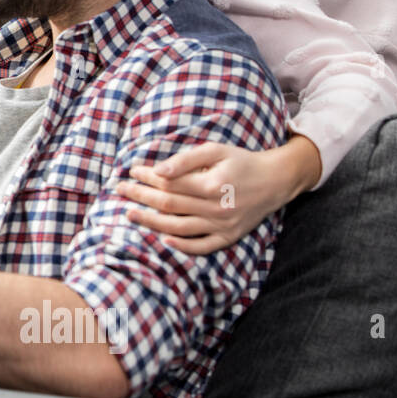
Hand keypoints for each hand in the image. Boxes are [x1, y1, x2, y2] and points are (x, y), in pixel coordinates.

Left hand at [117, 140, 310, 254]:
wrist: (276, 180)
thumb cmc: (241, 161)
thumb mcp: (216, 150)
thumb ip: (186, 159)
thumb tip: (159, 169)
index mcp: (212, 184)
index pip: (170, 183)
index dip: (148, 177)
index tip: (131, 171)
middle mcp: (217, 208)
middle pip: (169, 205)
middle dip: (141, 196)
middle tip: (120, 190)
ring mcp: (223, 226)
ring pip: (179, 228)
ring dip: (151, 222)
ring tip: (130, 214)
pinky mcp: (229, 237)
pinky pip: (202, 247)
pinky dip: (182, 246)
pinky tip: (163, 239)